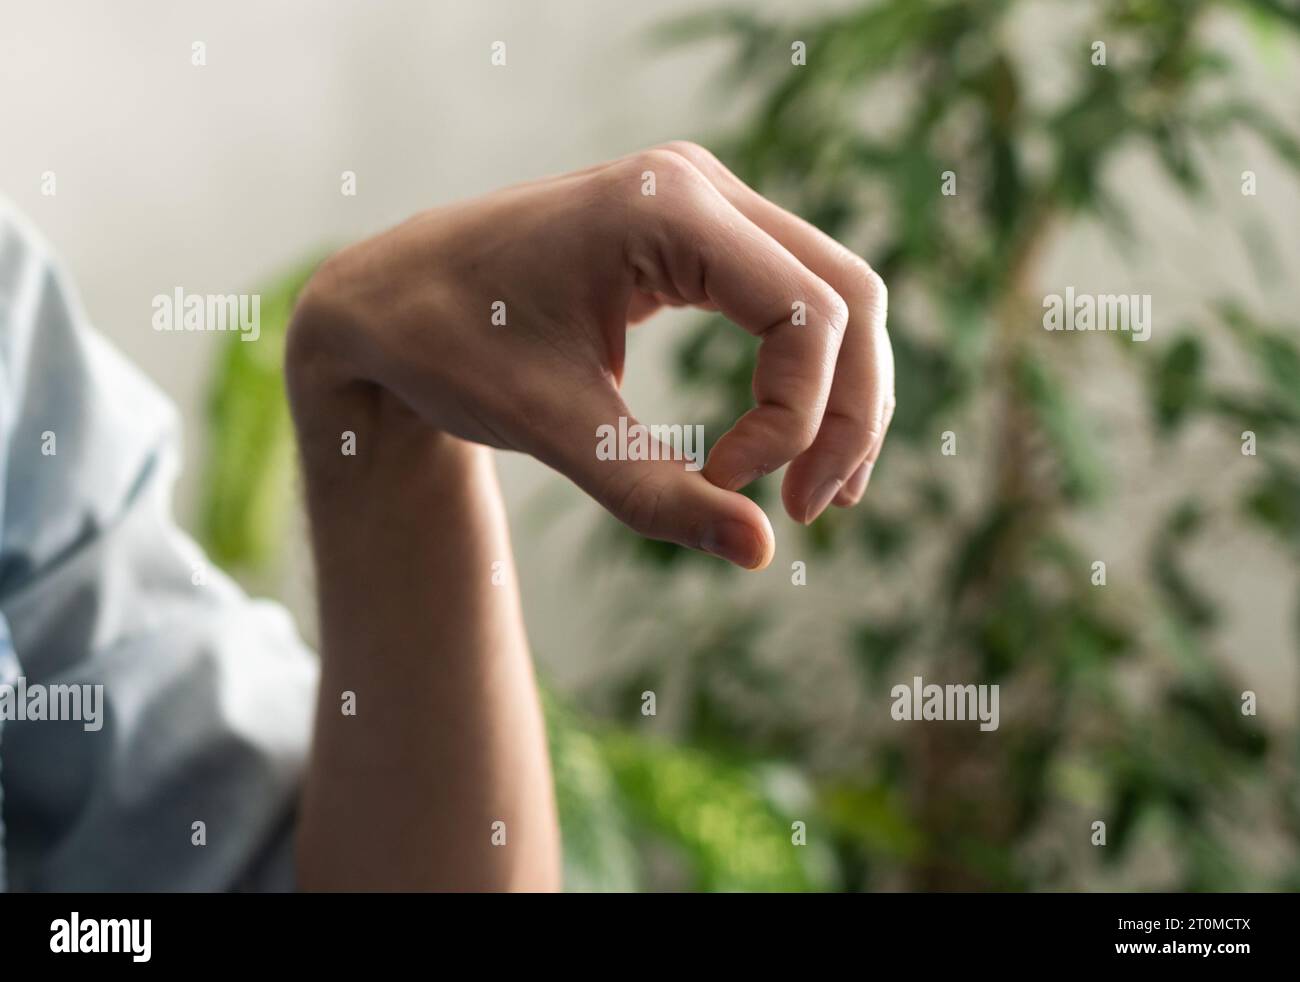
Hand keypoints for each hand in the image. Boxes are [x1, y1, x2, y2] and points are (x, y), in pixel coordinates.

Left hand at [287, 142, 892, 569]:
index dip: (795, 417)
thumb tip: (761, 554)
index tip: (727, 484)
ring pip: (836, 294)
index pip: (805, 315)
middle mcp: (699, 183)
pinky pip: (795, 296)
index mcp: (664, 208)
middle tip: (817, 507)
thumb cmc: (450, 347)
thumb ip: (653, 493)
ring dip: (845, 394)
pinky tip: (794, 441)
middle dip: (849, 411)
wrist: (390, 299)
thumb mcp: (549, 426)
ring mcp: (705, 199)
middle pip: (847, 296)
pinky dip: (810, 372)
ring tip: (823, 490)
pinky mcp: (700, 232)